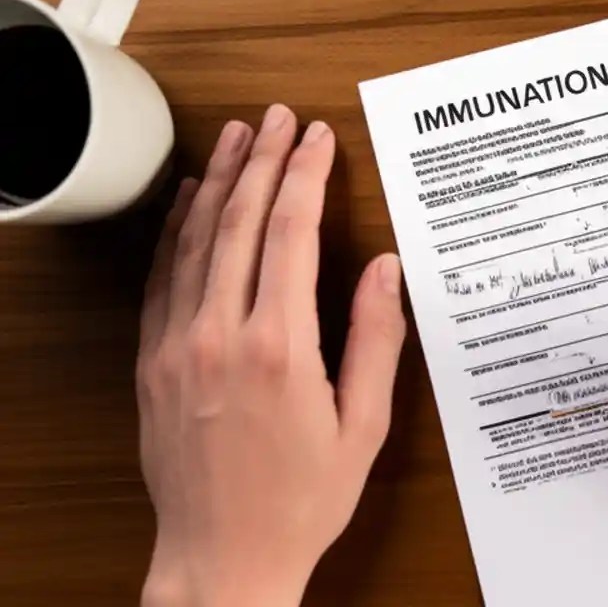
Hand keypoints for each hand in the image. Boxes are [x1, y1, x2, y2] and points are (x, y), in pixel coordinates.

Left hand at [137, 105, 406, 606]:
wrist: (224, 558)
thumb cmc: (303, 499)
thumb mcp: (363, 425)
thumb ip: (377, 339)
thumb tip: (388, 268)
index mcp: (281, 347)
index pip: (293, 234)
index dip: (306, 176)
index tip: (319, 137)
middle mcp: (221, 336)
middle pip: (241, 223)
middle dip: (263, 160)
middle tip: (279, 116)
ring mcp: (177, 346)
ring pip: (195, 241)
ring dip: (217, 181)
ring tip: (236, 135)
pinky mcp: (152, 362)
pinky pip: (162, 278)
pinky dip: (175, 230)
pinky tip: (188, 199)